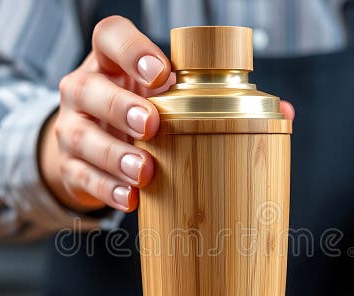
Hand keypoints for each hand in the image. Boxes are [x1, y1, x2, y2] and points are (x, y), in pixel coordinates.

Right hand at [40, 15, 294, 213]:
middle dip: (121, 106)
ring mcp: (71, 128)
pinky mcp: (69, 166)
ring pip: (82, 137)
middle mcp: (84, 88)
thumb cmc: (143, 113)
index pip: (110, 38)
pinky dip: (108, 190)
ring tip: (146, 172)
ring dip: (116, 155)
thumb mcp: (169, 97)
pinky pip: (82, 177)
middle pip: (90, 88)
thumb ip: (217, 98)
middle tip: (153, 124)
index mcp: (112, 61)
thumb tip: (284, 111)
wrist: (92, 149)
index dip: (133, 51)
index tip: (162, 74)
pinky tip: (131, 200)